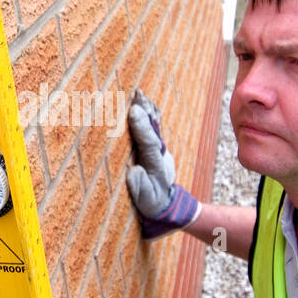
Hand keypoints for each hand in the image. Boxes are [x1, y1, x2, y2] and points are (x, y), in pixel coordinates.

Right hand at [125, 88, 199, 238]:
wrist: (166, 204)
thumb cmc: (152, 203)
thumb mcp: (146, 201)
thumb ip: (139, 188)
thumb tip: (132, 172)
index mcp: (155, 165)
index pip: (148, 143)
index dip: (142, 127)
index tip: (134, 112)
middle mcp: (159, 153)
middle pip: (153, 128)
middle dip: (145, 112)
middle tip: (136, 95)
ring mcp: (159, 148)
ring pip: (154, 125)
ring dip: (146, 109)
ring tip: (138, 93)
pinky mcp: (155, 147)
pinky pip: (153, 127)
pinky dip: (148, 113)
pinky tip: (143, 101)